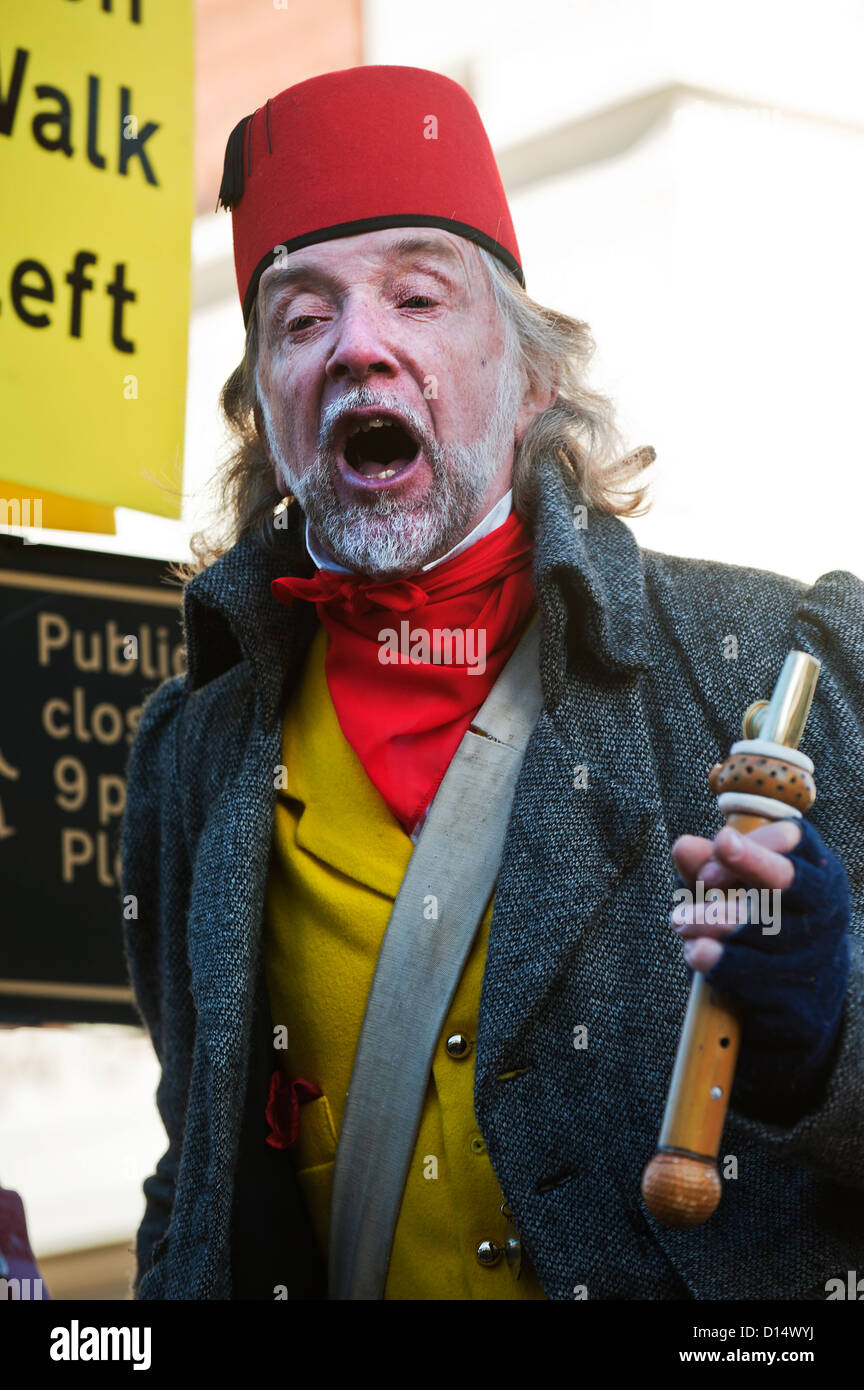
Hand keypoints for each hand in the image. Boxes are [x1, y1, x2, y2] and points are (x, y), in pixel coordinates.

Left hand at [668, 817, 850, 1122]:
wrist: (795, 1017)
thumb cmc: (759, 940)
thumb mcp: (733, 902)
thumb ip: (707, 872)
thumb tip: (683, 846)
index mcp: (815, 880)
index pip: (797, 843)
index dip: (758, 840)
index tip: (720, 843)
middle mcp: (824, 918)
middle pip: (792, 882)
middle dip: (752, 862)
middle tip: (713, 857)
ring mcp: (815, 965)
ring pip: (766, 932)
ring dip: (714, 920)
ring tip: (679, 922)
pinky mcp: (800, 1010)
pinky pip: (757, 982)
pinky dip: (722, 964)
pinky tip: (697, 954)